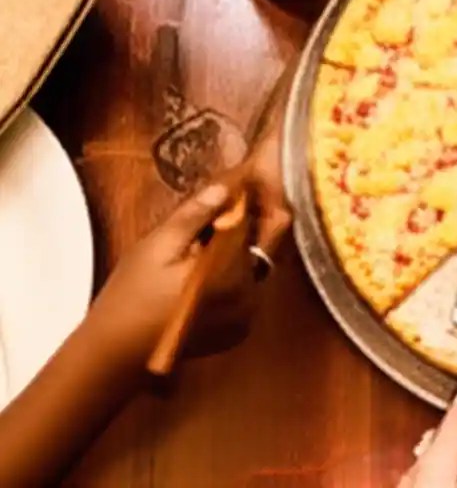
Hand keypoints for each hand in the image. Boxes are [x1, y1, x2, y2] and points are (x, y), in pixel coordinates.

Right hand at [84, 118, 293, 369]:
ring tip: (217, 231)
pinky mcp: (241, 328)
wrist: (118, 355)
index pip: (260, 222)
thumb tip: (227, 186)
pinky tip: (211, 264)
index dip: (257, 195)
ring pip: (259, 266)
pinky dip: (238, 272)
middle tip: (233, 198)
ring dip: (245, 246)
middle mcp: (252, 295)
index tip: (250, 173)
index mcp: (233, 272)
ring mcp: (249, 315)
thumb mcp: (157, 246)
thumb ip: (195, 215)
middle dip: (255, 218)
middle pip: (266, 245)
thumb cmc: (132, 296)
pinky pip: (250, 289)